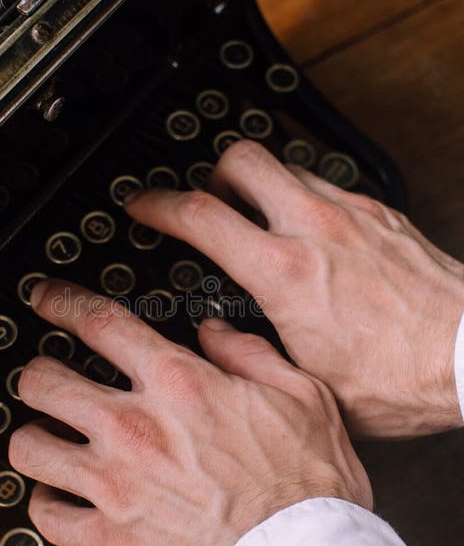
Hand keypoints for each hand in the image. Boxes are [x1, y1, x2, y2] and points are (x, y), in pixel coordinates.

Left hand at [9, 280, 370, 545]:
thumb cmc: (310, 489)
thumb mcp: (303, 397)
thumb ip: (251, 354)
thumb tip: (215, 331)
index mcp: (179, 385)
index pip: (101, 323)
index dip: (63, 302)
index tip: (47, 298)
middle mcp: (135, 428)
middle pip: (44, 382)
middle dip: (36, 373)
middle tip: (43, 376)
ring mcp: (115, 485)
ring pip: (30, 448)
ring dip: (32, 437)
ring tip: (45, 436)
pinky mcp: (110, 540)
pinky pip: (47, 518)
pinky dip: (45, 506)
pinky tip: (58, 499)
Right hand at [124, 141, 463, 437]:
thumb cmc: (403, 378)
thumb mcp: (309, 386)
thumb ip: (251, 356)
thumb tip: (217, 338)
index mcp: (285, 273)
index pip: (199, 215)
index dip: (157, 203)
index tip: (143, 204)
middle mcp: (315, 230)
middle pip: (241, 160)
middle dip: (212, 175)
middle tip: (208, 203)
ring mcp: (352, 214)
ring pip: (286, 164)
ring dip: (261, 184)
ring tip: (258, 218)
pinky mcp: (382, 214)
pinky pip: (328, 185)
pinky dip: (306, 199)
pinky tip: (312, 234)